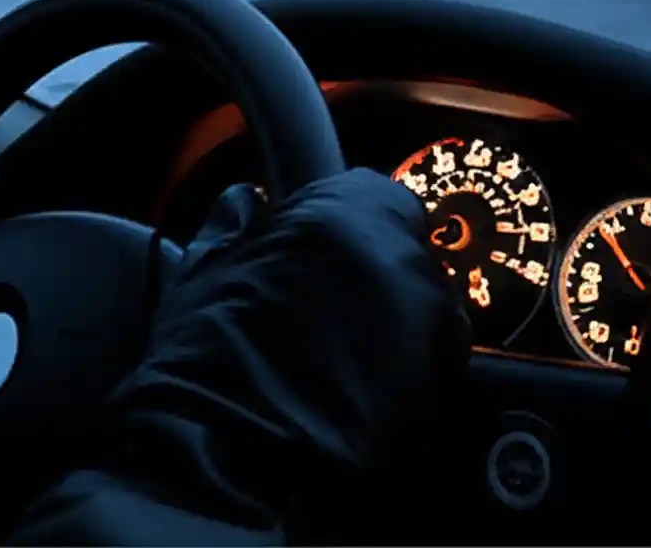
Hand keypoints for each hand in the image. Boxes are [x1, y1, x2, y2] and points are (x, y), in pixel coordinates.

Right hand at [9, 169, 468, 544]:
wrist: (225, 458)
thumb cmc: (205, 362)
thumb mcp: (204, 270)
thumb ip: (235, 222)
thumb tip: (245, 202)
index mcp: (343, 212)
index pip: (369, 192)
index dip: (340, 224)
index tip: (317, 253)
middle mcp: (402, 258)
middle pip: (402, 249)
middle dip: (368, 275)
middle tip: (317, 313)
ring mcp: (431, 323)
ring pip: (421, 306)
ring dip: (389, 323)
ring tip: (334, 361)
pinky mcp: (446, 384)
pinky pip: (433, 360)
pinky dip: (404, 370)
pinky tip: (355, 393)